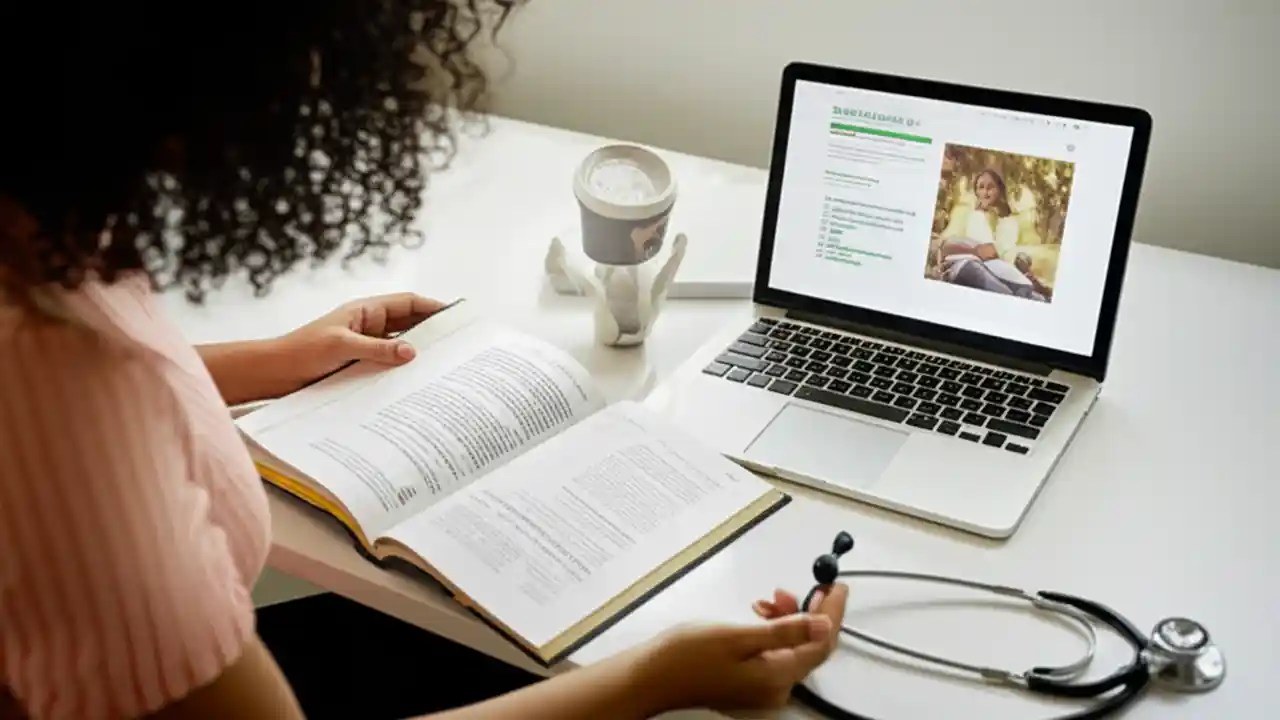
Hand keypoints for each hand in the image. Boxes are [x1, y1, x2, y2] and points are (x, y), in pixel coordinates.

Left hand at [274, 293, 444, 386]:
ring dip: (417, 355)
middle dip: (432, 332)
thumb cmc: (300, 352)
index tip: (456, 316)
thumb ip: (376, 349)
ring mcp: (364, 348)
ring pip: (399, 348)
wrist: (272, 374)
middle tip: (457, 345)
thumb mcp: (341, 346)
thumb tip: (412, 352)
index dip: (432, 307)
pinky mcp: (359, 367)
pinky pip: (387, 366)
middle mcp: (368, 327)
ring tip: (441, 367)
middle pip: (408, 325)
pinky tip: (413, 384)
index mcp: (365, 312)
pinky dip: (401, 372)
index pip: (407, 303)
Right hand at [637, 583, 847, 714]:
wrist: (651, 677)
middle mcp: (776, 688)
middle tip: (802, 583)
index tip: (836, 584)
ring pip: (791, 648)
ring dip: (788, 618)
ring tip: (771, 596)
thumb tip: (824, 624)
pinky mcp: (749, 683)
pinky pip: (775, 654)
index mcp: (777, 677)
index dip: (833, 612)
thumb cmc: (688, 654)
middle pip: (809, 647)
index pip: (821, 643)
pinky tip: (758, 613)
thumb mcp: (737, 636)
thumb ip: (784, 632)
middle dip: (810, 612)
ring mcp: (762, 689)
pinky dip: (772, 631)